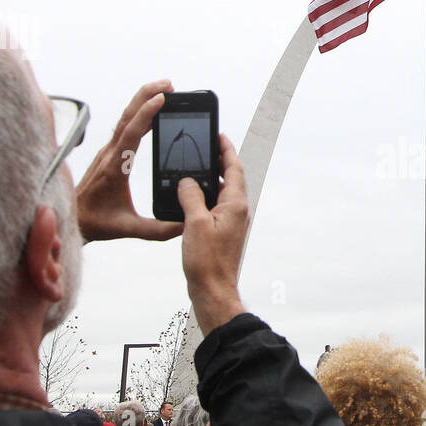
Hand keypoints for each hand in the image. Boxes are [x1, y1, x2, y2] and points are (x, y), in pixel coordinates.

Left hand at [75, 81, 183, 242]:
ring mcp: (108, 152)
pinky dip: (139, 115)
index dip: (147, 113)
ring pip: (126, 119)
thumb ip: (158, 229)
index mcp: (115, 167)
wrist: (71, 219)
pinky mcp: (109, 154)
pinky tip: (151, 112)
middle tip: (169, 84)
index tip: (163, 98)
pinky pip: (125, 128)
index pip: (132, 132)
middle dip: (147, 95)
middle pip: (128, 116)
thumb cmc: (96, 223)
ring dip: (143, 101)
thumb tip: (183, 224)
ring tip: (164, 91)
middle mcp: (110, 154)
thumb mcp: (128, 229)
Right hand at [179, 133, 248, 333]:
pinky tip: (188, 199)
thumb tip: (187, 181)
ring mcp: (230, 223)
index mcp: (235, 205)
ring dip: (209, 181)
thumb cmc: (207, 261)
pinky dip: (203, 198)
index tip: (218, 135)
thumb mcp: (195, 223)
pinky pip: (213, 208)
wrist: (212, 290)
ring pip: (220, 194)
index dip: (226, 150)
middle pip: (229, 179)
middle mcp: (237, 212)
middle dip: (217, 162)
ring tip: (192, 170)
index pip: (234, 168)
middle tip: (203, 148)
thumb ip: (191, 196)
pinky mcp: (222, 233)